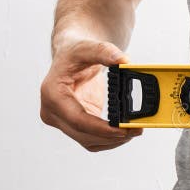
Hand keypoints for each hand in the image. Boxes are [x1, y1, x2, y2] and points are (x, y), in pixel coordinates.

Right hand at [40, 37, 142, 151]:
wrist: (70, 56)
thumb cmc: (75, 52)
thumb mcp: (88, 47)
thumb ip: (105, 52)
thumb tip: (124, 61)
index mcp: (52, 94)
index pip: (77, 120)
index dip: (101, 129)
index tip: (123, 130)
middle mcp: (52, 112)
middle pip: (83, 135)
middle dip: (111, 136)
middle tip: (137, 130)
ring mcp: (62, 121)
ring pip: (88, 141)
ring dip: (112, 141)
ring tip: (134, 131)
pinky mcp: (74, 125)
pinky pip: (92, 139)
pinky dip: (109, 139)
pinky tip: (124, 132)